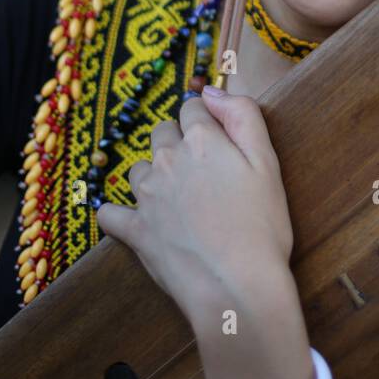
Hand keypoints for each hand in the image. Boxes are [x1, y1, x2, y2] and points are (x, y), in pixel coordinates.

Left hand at [97, 86, 293, 323]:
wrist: (237, 287)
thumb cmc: (262, 227)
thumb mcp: (268, 162)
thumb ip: (244, 115)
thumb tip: (213, 90)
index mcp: (202, 141)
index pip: (193, 107)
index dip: (206, 119)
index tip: (219, 139)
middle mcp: (168, 161)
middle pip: (162, 133)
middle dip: (179, 142)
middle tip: (204, 171)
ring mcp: (147, 197)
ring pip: (139, 169)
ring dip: (154, 175)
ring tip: (179, 198)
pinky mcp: (135, 231)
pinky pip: (110, 214)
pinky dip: (117, 213)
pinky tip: (134, 219)